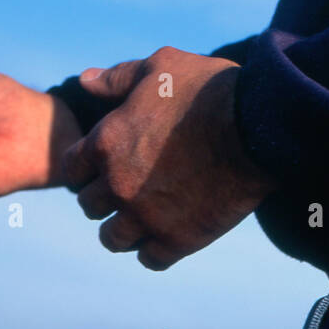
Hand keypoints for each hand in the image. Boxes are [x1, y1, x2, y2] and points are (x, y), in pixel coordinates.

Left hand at [63, 48, 275, 270]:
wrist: (256, 129)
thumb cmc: (208, 91)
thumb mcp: (158, 68)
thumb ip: (117, 78)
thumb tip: (85, 80)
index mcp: (105, 142)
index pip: (72, 170)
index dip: (86, 170)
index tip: (104, 170)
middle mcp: (118, 184)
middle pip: (90, 207)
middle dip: (104, 201)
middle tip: (125, 197)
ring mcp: (147, 216)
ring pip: (113, 240)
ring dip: (123, 233)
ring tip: (140, 226)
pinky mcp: (178, 240)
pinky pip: (150, 260)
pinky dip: (153, 253)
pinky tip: (166, 239)